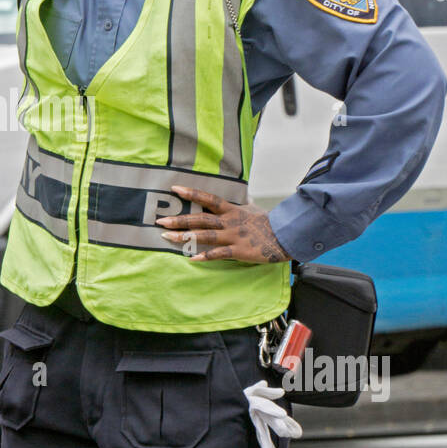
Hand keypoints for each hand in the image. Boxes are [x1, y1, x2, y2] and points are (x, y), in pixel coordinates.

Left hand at [156, 186, 290, 262]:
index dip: (191, 193)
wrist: (286, 236)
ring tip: (167, 238)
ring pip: (205, 235)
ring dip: (185, 236)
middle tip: (160, 221)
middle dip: (179, 219)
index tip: (174, 189)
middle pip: (200, 218)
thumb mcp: (254, 209)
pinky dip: (205, 256)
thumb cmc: (269, 222)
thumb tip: (242, 198)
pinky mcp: (239, 251)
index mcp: (232, 210)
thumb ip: (243, 205)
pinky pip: (219, 254)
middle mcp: (230, 221)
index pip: (208, 198)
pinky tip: (192, 259)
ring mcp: (233, 236)